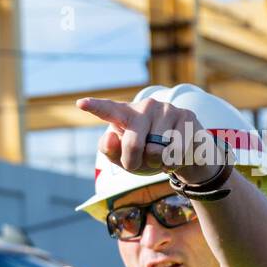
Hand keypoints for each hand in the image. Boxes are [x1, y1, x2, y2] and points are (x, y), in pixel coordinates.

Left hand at [76, 96, 213, 180]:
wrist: (180, 154)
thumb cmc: (144, 154)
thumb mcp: (122, 157)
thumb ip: (110, 150)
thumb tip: (111, 137)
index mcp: (124, 113)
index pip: (108, 110)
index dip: (94, 106)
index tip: (80, 103)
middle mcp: (145, 106)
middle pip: (133, 144)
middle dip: (134, 161)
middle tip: (138, 161)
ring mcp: (167, 109)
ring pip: (157, 150)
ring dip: (157, 162)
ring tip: (160, 154)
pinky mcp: (187, 116)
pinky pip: (176, 151)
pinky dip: (173, 162)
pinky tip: (175, 154)